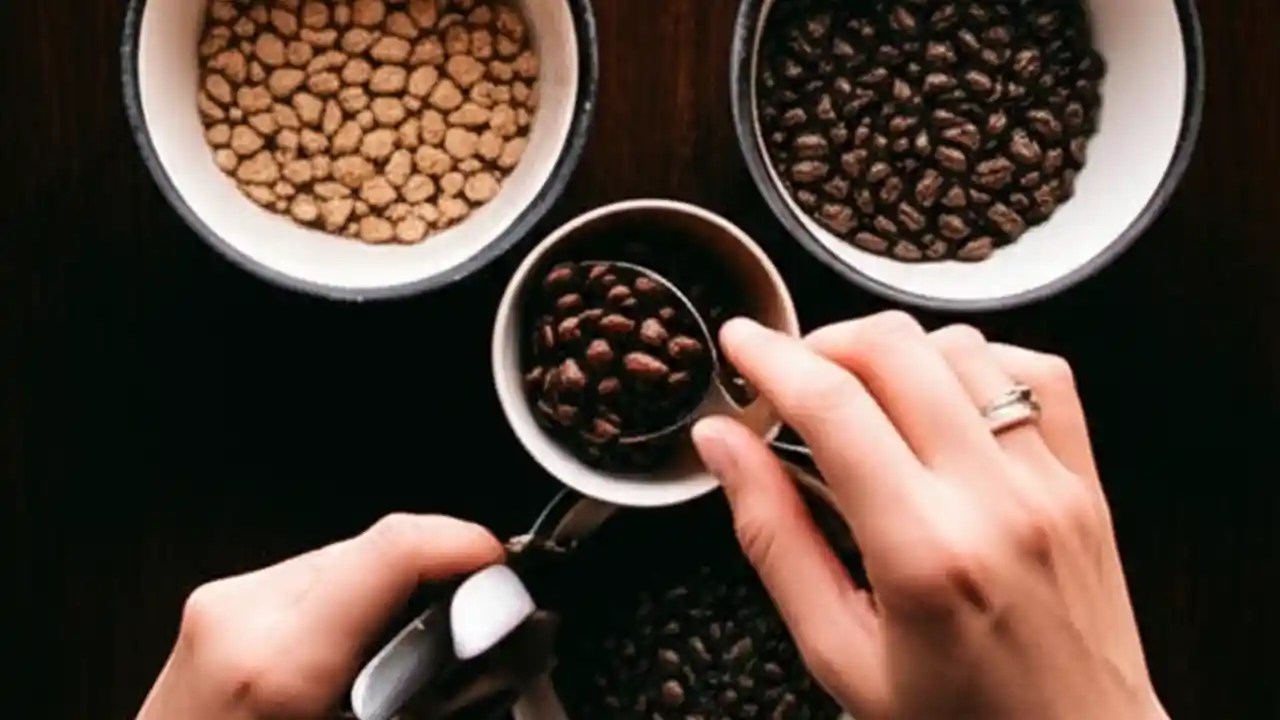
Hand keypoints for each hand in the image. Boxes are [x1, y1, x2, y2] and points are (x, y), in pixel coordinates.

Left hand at [137, 515, 503, 719]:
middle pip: (376, 549)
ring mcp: (221, 606)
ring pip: (345, 559)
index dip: (464, 546)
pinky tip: (360, 650)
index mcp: (279, 665)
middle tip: (474, 622)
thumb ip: (432, 693)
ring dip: (391, 593)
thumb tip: (490, 644)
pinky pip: (310, 580)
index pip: (392, 550)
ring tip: (408, 655)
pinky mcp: (215, 608)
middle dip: (437, 576)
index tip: (501, 567)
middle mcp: (242, 617)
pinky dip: (350, 604)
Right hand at [692, 313, 1165, 719]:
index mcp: (924, 553)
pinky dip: (974, 363)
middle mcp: (996, 501)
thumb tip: (721, 446)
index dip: (773, 358)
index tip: (739, 342)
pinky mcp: (1084, 481)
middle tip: (790, 377)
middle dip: (824, 342)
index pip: (835, 407)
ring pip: (962, 347)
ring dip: (894, 352)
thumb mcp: (837, 652)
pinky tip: (940, 397)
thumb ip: (773, 538)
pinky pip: (1036, 372)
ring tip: (860, 395)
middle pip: (897, 351)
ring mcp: (1050, 483)